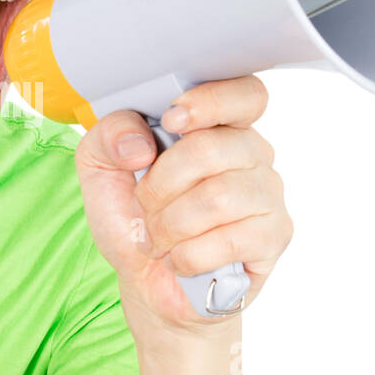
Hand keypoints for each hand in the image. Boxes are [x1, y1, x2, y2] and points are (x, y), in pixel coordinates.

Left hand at [73, 75, 293, 335]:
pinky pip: (230, 239)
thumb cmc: (133, 217)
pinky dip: (188, 255)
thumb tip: (140, 145)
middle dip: (160, 186)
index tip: (171, 122)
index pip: (243, 93)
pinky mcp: (274, 235)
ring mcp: (268, 193)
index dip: (210, 103)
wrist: (147, 281)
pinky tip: (180, 259)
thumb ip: (108, 136)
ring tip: (159, 238)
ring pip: (219, 198)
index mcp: (217, 124)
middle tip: (145, 207)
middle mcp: (251, 152)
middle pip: (212, 150)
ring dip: (171, 225)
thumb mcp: (100, 169)